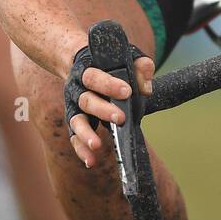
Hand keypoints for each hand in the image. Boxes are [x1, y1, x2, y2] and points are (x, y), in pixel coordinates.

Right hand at [64, 43, 153, 168]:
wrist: (81, 62)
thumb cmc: (108, 63)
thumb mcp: (125, 57)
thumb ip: (140, 67)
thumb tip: (146, 88)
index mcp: (86, 70)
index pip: (94, 76)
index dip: (109, 85)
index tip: (127, 92)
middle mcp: (76, 89)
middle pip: (85, 100)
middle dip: (102, 110)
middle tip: (120, 118)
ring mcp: (74, 107)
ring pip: (76, 121)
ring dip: (86, 134)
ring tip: (97, 145)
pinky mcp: (75, 122)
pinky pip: (74, 138)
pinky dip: (81, 150)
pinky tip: (91, 161)